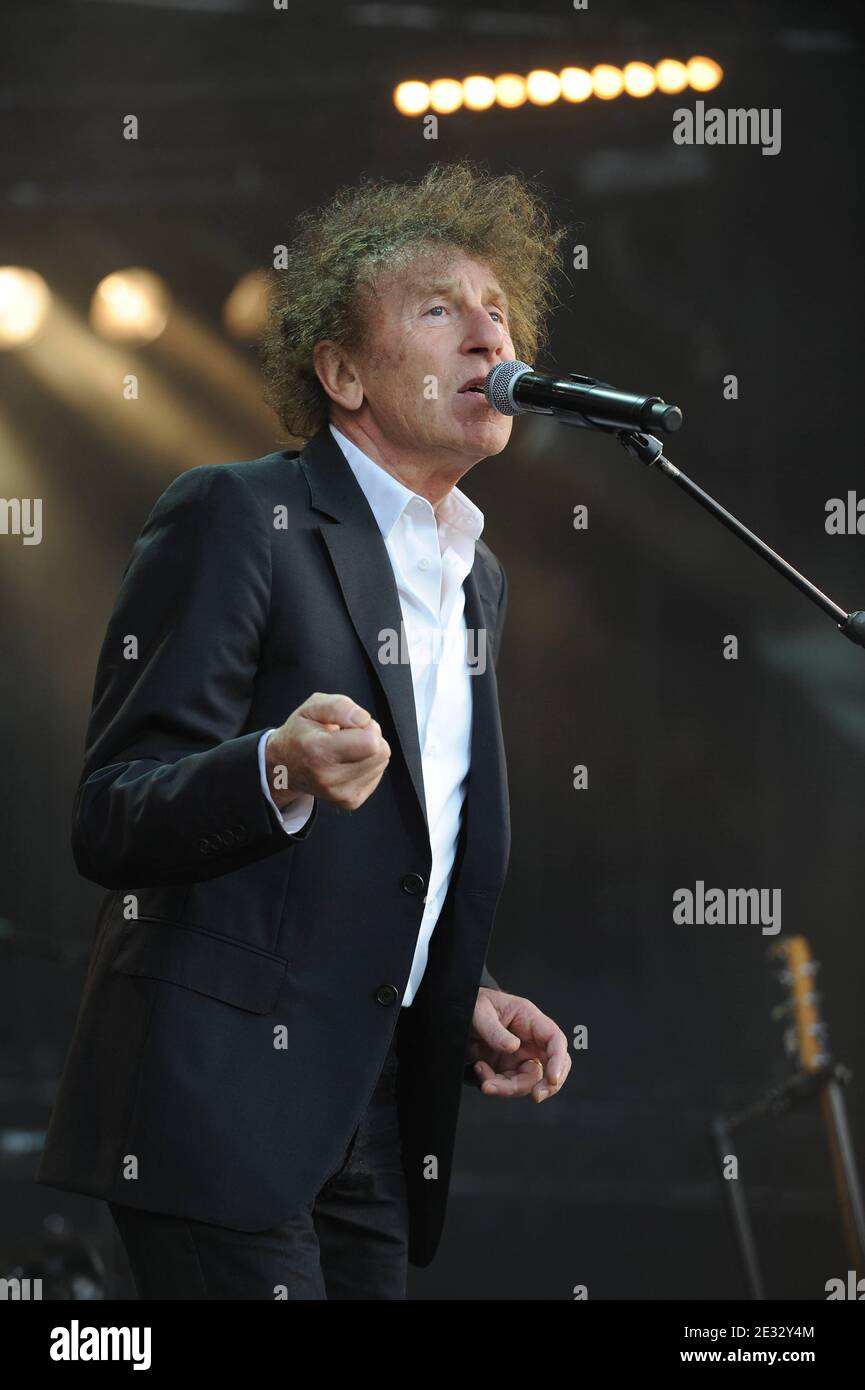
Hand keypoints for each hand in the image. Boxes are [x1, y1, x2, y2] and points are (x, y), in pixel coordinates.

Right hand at [265, 692, 390, 812]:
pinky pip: (377, 775)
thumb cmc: (300, 735)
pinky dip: (367, 765)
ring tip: (346, 748)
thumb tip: (364, 719)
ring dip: (369, 751)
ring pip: (381, 763)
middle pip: (381, 753)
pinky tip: (347, 762)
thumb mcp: (311, 708)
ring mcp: (340, 794)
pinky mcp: (350, 802)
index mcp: (319, 751)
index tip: (351, 725)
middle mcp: (329, 777)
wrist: (285, 768)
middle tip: (348, 735)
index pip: (370, 742)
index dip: (367, 726)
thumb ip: (338, 706)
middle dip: (371, 737)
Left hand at [466, 988, 569, 1102]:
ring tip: (486, 1081)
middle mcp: (530, 1040)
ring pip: (528, 1081)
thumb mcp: (480, 1012)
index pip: (555, 1040)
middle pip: (552, 1065)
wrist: (457, 1014)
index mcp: (530, 1019)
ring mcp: (520, 1056)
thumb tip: (513, 1047)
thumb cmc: (474, 1004)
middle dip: (547, 1084)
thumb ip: (495, 1030)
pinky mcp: (508, 1069)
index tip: (552, 1079)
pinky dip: (494, 1084)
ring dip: (508, 1088)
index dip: (558, 1060)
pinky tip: (480, 1069)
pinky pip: (509, 1085)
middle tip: (536, 1096)